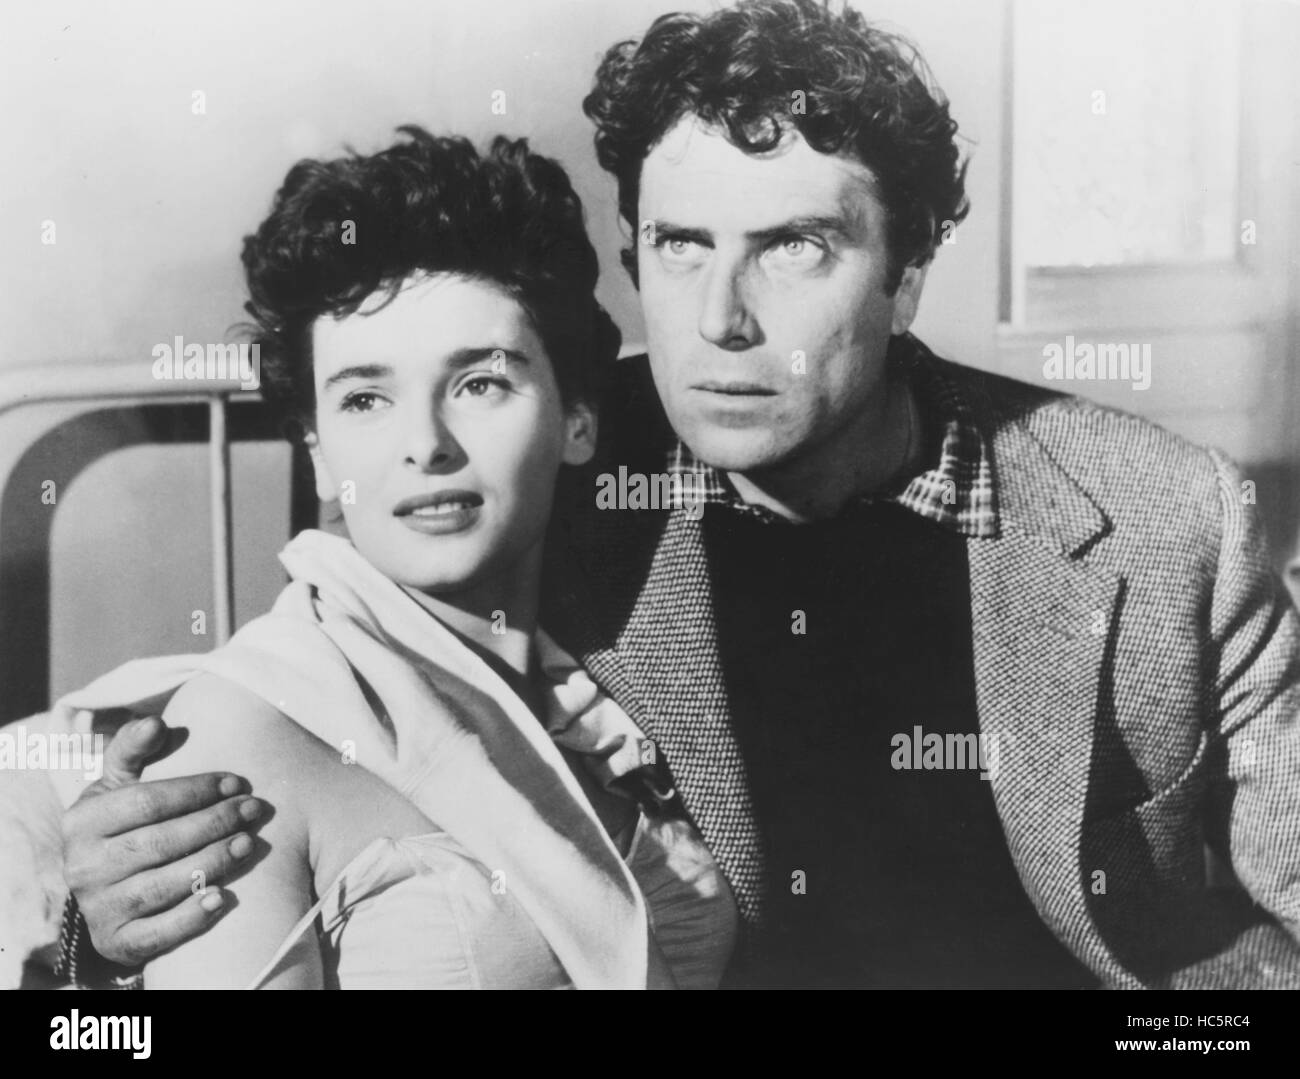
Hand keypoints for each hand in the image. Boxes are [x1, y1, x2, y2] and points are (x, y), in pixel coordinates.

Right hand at [60, 716, 266, 966]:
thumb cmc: (123, 822)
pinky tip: (222, 898)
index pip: (146, 801)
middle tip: (256, 809)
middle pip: (159, 842)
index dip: (196, 790)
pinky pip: (155, 935)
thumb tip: (156, 722)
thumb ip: (133, 749)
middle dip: (214, 823)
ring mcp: (100, 907)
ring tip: (250, 843)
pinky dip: (190, 917)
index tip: (237, 782)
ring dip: (212, 863)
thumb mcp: (119, 783)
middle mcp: (84, 867)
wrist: (105, 886)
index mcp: (83, 822)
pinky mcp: (118, 942)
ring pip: (161, 886)